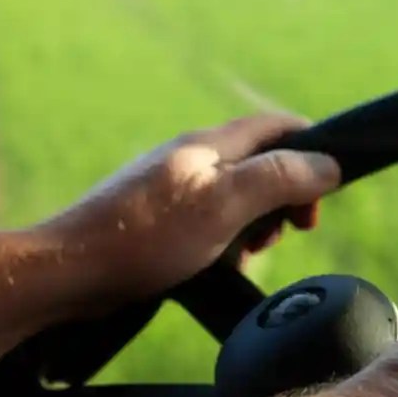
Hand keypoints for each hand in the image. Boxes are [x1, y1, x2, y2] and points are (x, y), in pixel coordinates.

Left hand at [44, 114, 340, 301]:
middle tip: (293, 229)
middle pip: (261, 162)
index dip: (312, 146)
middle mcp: (191, 158)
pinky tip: (219, 265)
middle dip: (287, 194)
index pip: (277, 125)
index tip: (328, 185)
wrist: (69, 271)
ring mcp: (171, 187)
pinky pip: (210, 220)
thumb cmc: (146, 238)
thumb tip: (328, 165)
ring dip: (258, 221)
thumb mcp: (226, 205)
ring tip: (252, 251)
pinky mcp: (156, 219)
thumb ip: (280, 179)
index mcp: (210, 144)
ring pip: (236, 195)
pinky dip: (228, 239)